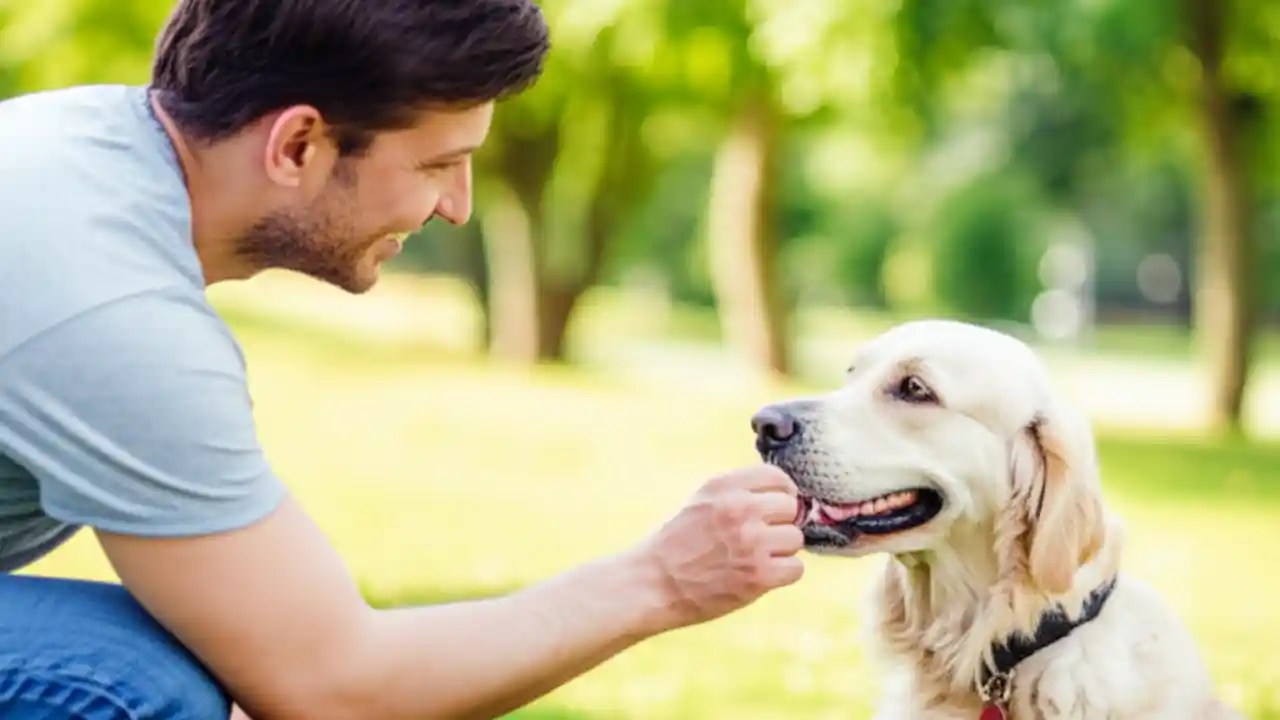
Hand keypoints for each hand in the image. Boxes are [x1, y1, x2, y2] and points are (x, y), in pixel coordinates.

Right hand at [634, 465, 805, 631]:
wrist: (654, 583)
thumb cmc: (677, 544)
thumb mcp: (702, 501)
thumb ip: (738, 493)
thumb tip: (782, 494)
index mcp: (725, 486)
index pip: (776, 477)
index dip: (781, 494)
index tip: (775, 508)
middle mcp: (741, 509)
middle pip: (790, 507)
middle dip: (779, 523)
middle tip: (760, 538)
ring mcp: (752, 542)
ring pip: (796, 539)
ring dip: (781, 551)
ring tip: (756, 559)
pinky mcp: (759, 575)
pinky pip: (796, 569)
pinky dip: (782, 575)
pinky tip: (761, 576)